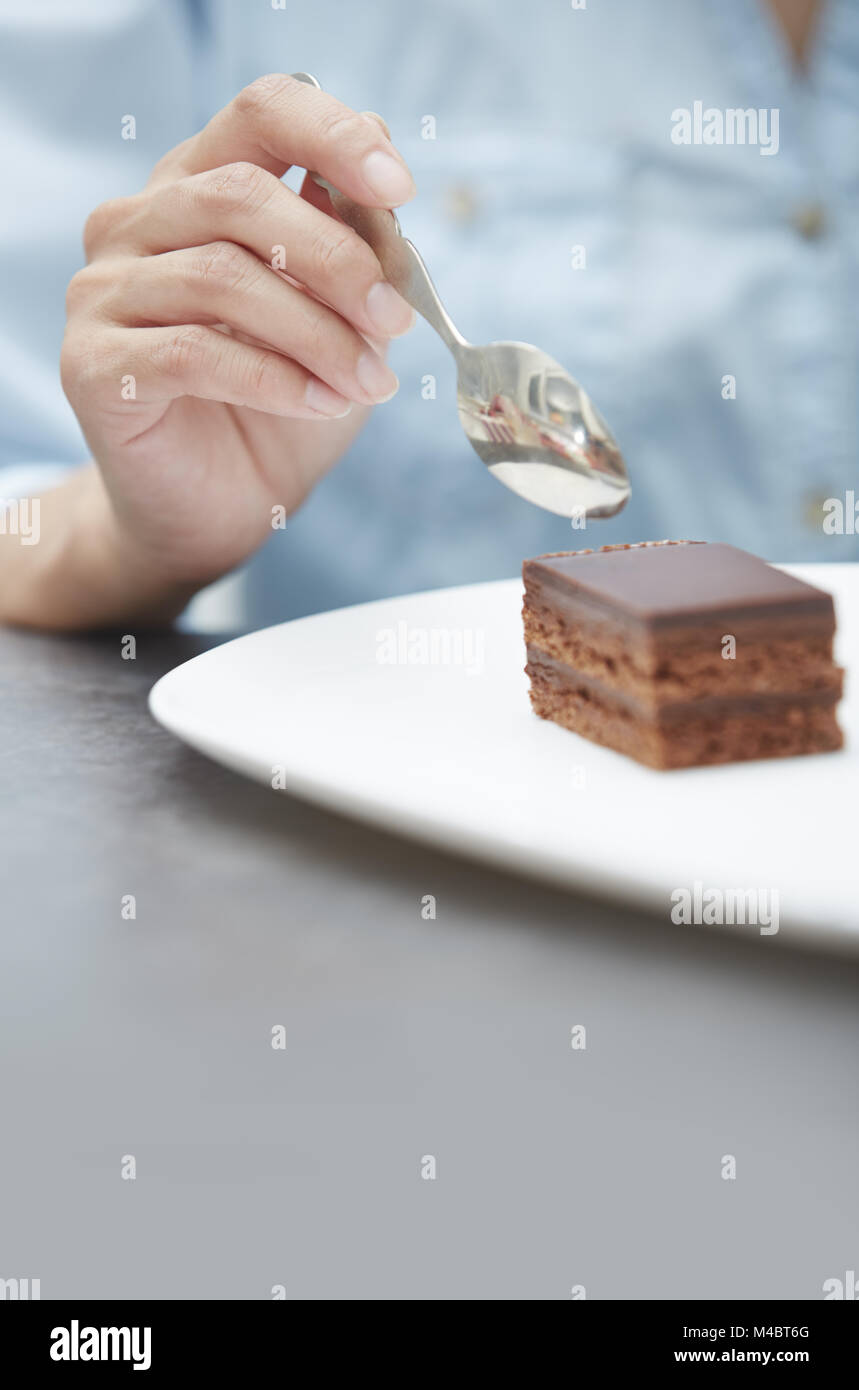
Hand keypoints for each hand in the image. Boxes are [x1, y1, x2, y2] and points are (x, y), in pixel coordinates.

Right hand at [50, 74, 415, 621]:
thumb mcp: (339, 325)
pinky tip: (320, 404)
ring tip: (369, 384)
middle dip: (337, 260)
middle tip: (396, 322)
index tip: (400, 189)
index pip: (261, 113)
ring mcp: (104, 290)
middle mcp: (137, 222)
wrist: (217, 508)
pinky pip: (193, 353)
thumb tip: (383, 202)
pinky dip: (273, 378)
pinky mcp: (93, 363)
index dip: (333, 137)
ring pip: (222, 277)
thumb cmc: (280, 407)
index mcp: (198, 186)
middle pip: (241, 194)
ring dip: (317, 334)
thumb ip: (355, 258)